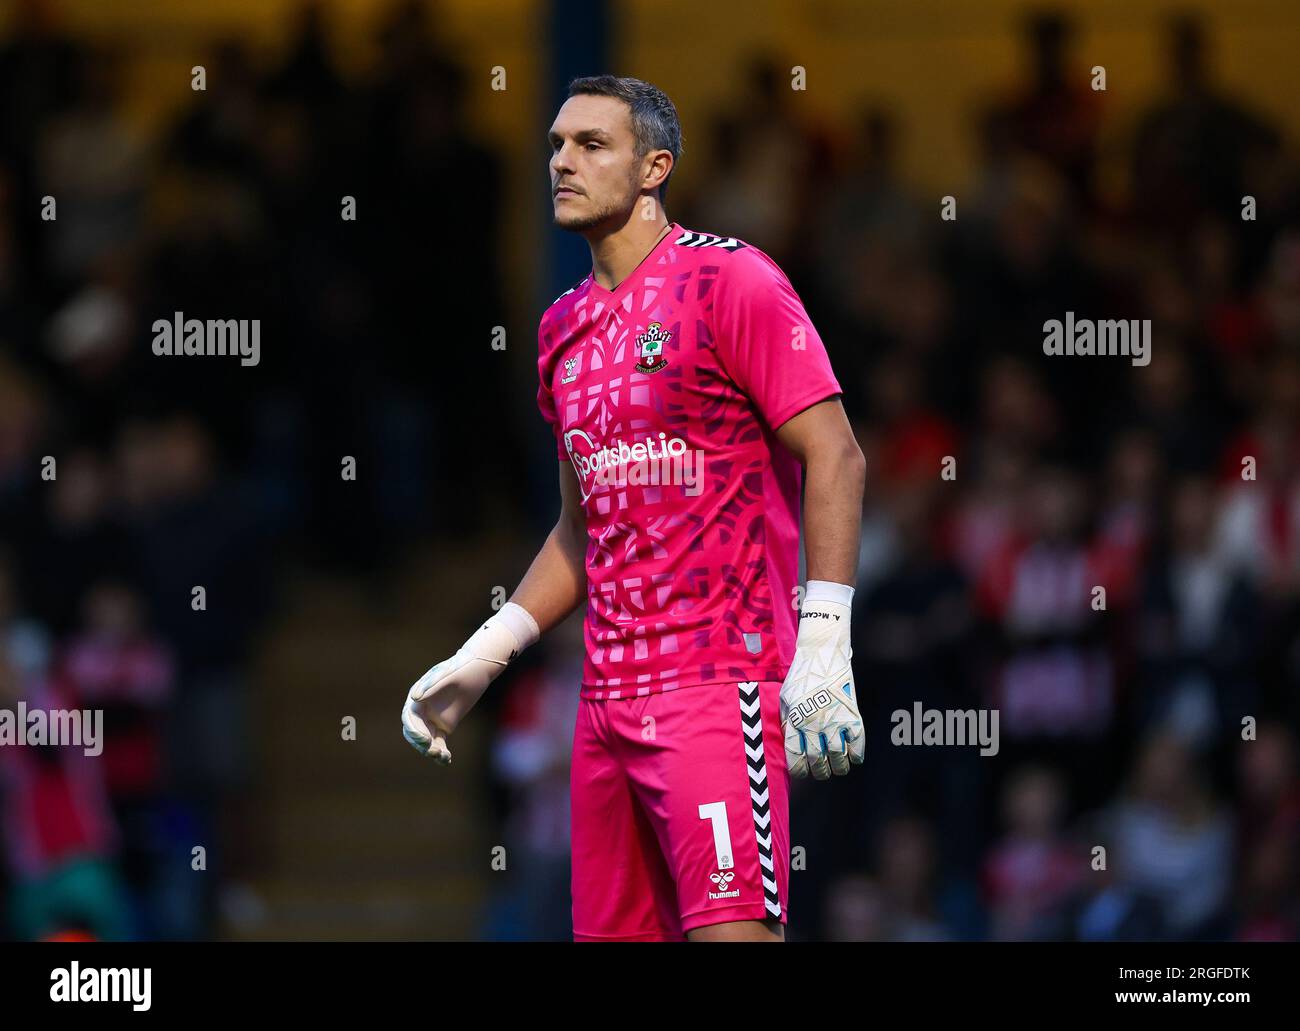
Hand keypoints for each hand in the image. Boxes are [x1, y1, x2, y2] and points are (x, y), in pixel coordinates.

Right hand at [401, 614, 520, 764]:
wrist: (476, 668)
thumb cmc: (460, 667)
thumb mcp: (446, 673)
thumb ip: (430, 684)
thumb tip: (414, 698)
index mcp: (417, 696)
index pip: (409, 718)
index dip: (414, 731)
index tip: (424, 740)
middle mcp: (422, 709)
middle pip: (416, 733)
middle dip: (422, 744)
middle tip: (434, 751)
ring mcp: (432, 718)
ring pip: (427, 740)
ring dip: (432, 750)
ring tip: (443, 757)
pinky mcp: (444, 726)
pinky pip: (439, 742)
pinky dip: (442, 752)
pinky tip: (446, 760)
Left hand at [779, 597, 863, 778]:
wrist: (822, 654)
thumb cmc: (801, 675)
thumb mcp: (785, 698)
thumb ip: (785, 721)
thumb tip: (789, 744)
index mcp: (794, 720)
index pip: (795, 755)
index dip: (799, 770)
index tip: (803, 773)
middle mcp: (813, 723)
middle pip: (816, 760)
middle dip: (820, 771)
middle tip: (822, 772)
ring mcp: (834, 719)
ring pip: (837, 756)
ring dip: (838, 767)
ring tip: (838, 768)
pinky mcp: (851, 714)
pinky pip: (857, 743)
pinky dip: (856, 755)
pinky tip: (854, 757)